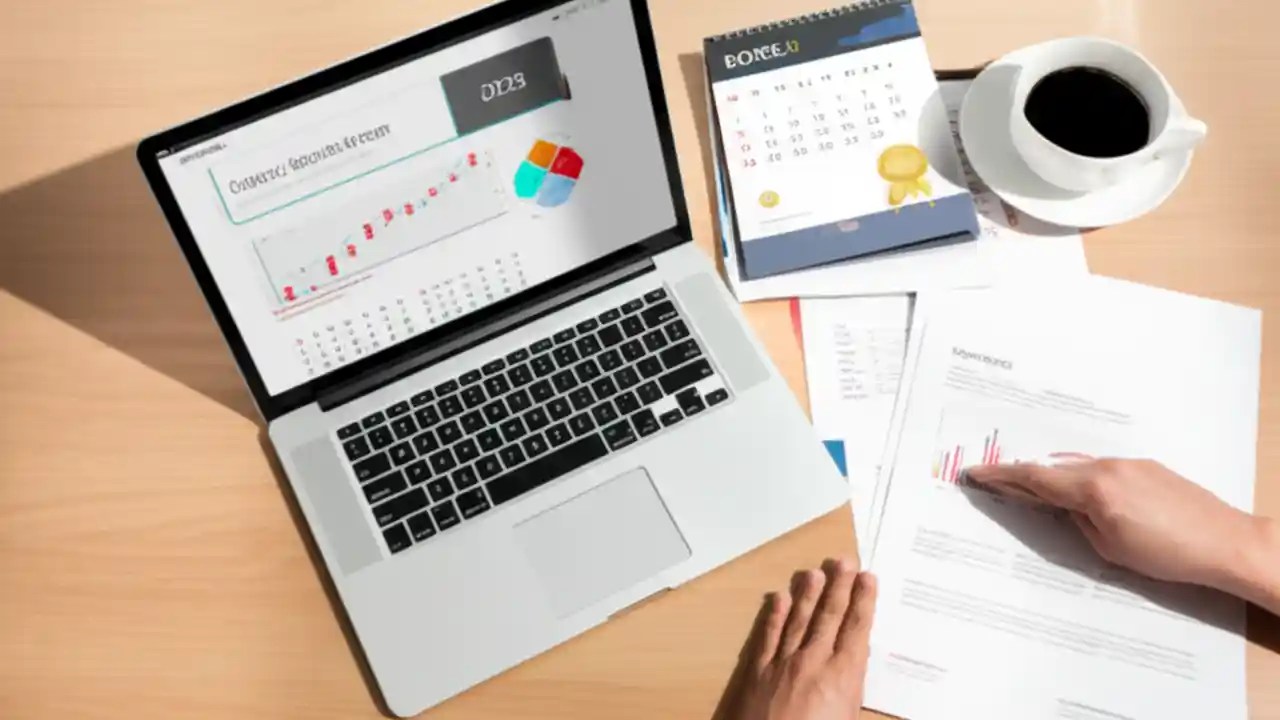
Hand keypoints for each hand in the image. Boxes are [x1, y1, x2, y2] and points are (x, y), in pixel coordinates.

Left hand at [713, 559, 876, 719]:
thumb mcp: (848, 719)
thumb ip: (855, 695)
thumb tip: (860, 677)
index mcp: (843, 677)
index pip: (856, 630)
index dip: (863, 601)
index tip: (868, 578)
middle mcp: (812, 663)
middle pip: (828, 616)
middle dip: (838, 586)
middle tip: (843, 560)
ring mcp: (781, 664)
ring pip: (797, 620)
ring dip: (807, 593)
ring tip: (814, 570)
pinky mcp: (755, 673)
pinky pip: (766, 636)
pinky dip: (773, 616)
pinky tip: (778, 598)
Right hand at [965, 457, 1258, 590]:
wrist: (1226, 542)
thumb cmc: (1169, 555)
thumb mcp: (1110, 548)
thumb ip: (1079, 522)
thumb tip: (1065, 508)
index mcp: (1093, 489)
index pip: (1035, 478)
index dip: (1001, 475)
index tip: (975, 472)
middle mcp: (1107, 468)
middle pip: (1053, 468)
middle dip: (1023, 475)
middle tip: (995, 480)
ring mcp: (1129, 464)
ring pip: (1078, 467)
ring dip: (1056, 477)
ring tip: (1036, 491)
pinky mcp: (1147, 467)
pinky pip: (1102, 468)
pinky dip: (1083, 478)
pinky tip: (1083, 494)